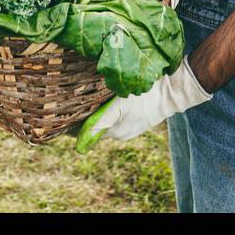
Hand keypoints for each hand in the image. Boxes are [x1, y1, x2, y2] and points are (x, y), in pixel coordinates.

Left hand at [74, 59, 210, 152]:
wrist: (173, 91)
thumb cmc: (145, 97)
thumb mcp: (119, 106)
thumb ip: (101, 122)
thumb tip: (80, 143)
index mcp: (114, 132)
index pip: (86, 132)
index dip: (73, 124)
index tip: (61, 113)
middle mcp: (120, 133)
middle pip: (95, 125)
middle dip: (83, 116)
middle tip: (70, 100)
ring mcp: (130, 126)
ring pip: (106, 120)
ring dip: (96, 111)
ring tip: (85, 96)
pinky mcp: (137, 118)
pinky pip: (117, 115)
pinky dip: (109, 109)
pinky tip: (107, 96)